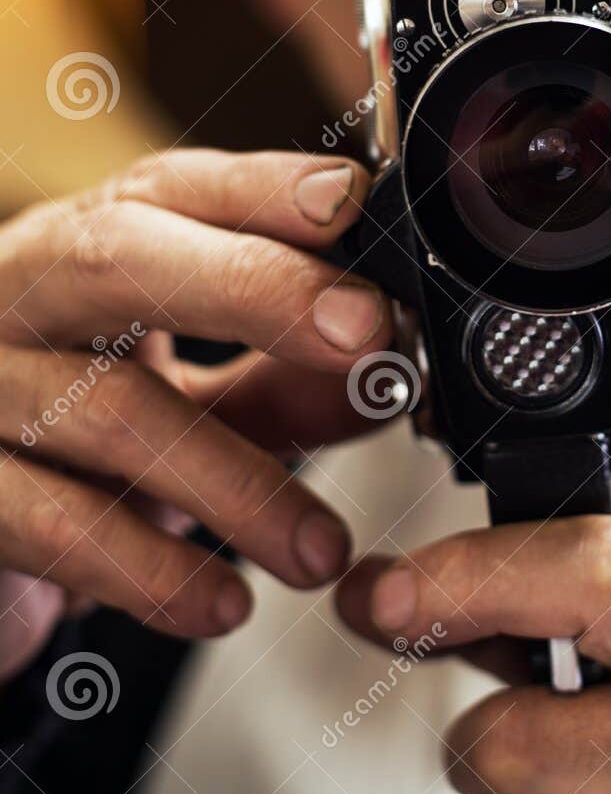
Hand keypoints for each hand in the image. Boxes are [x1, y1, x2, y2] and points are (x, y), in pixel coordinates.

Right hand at [0, 150, 389, 640]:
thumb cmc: (69, 444)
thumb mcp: (182, 398)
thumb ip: (277, 383)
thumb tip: (390, 375)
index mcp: (79, 249)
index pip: (171, 190)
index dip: (263, 191)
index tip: (353, 206)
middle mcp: (15, 294)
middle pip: (119, 255)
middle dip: (256, 287)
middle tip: (365, 332)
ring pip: (106, 407)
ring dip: (238, 483)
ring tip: (321, 548)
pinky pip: (55, 524)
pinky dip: (153, 571)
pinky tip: (221, 603)